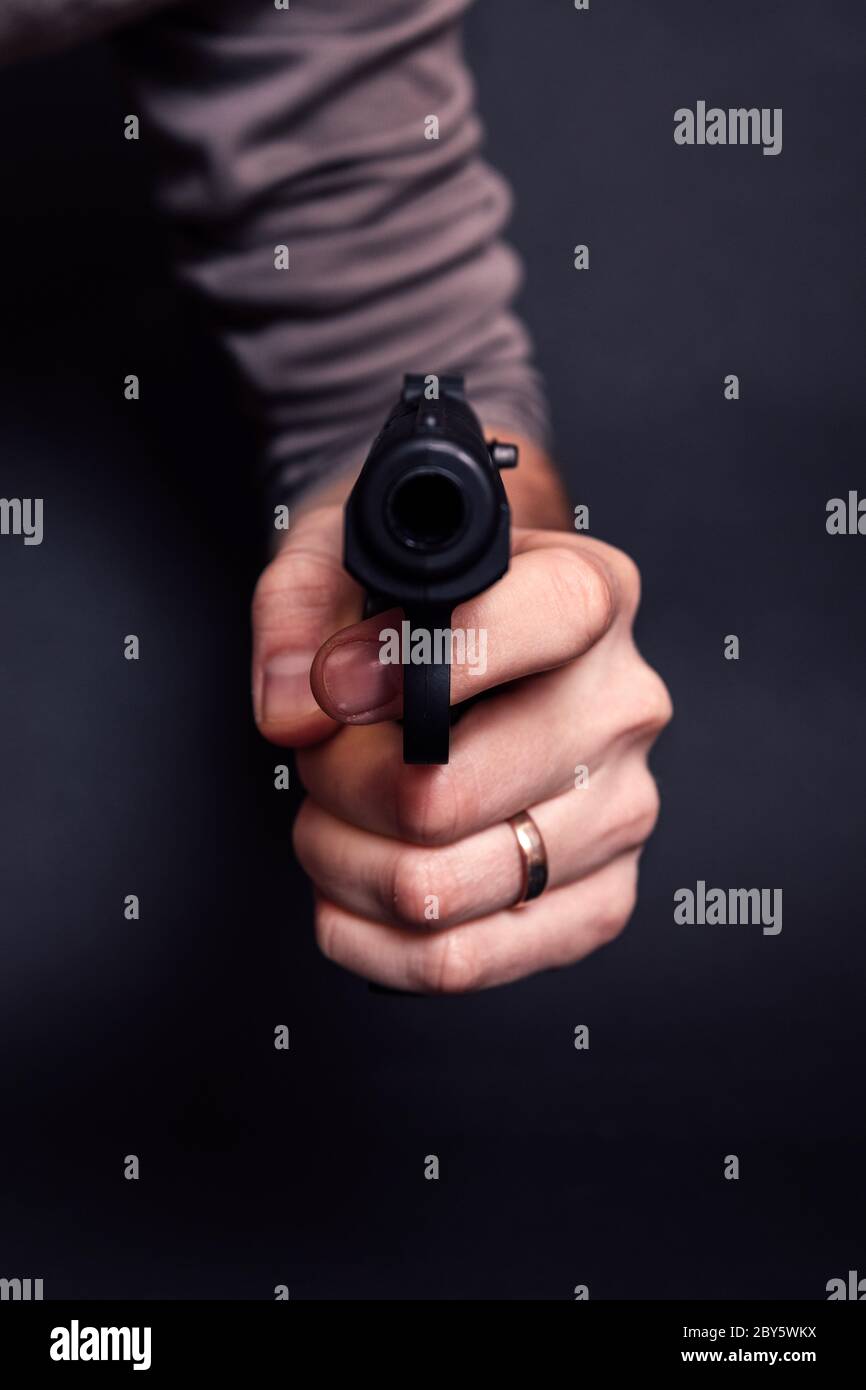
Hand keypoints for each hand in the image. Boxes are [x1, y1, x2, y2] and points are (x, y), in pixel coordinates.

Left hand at [252, 503, 671, 991]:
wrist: (464, 651)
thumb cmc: (405, 602)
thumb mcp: (338, 556)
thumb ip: (302, 613)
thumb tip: (296, 710)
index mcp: (590, 595)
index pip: (549, 619)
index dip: (427, 661)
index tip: (338, 685)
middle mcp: (622, 706)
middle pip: (449, 794)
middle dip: (340, 783)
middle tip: (319, 756)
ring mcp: (620, 811)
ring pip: (438, 889)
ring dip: (343, 862)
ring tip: (330, 816)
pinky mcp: (598, 899)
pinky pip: (461, 962)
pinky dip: (371, 937)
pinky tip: (350, 887)